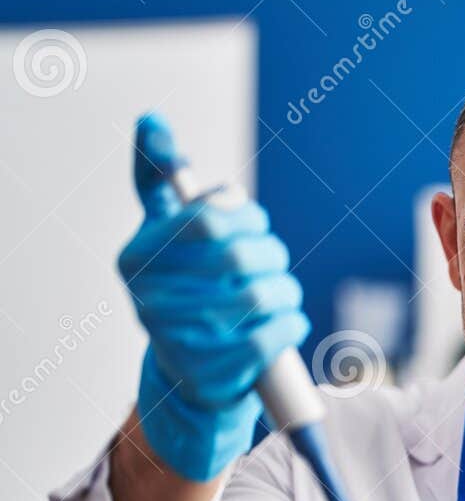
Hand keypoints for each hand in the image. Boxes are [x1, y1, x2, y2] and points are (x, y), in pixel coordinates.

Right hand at [118, 112, 308, 481]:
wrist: (189, 378)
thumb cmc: (185, 292)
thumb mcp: (165, 235)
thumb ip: (160, 179)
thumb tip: (153, 122)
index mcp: (137, 260)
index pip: (207, 220)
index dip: (245, 217)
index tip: (254, 224)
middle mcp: (150, 301)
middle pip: (240, 256)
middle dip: (270, 253)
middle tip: (273, 260)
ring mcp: (181, 342)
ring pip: (261, 295)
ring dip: (285, 290)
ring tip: (280, 293)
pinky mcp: (214, 376)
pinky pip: (273, 335)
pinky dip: (291, 323)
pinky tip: (285, 321)